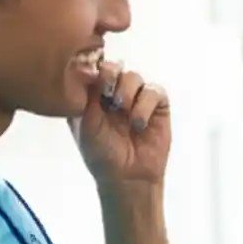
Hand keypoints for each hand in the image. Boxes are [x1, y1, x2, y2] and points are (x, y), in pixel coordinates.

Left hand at [70, 60, 171, 187]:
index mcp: (93, 96)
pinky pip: (154, 91)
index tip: (94, 82)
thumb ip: (87, 94)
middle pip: (116, 67)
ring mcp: (137, 99)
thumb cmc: (101, 154)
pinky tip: (139, 124)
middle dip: (111, 77)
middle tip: (109, 95)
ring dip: (128, 92)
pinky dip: (146, 104)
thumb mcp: (85, 122)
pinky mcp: (158, 106)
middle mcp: (115, 94)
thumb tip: (93, 68)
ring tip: (123, 111)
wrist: (127, 176)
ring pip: (135, 77)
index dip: (95, 69)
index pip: (94, 69)